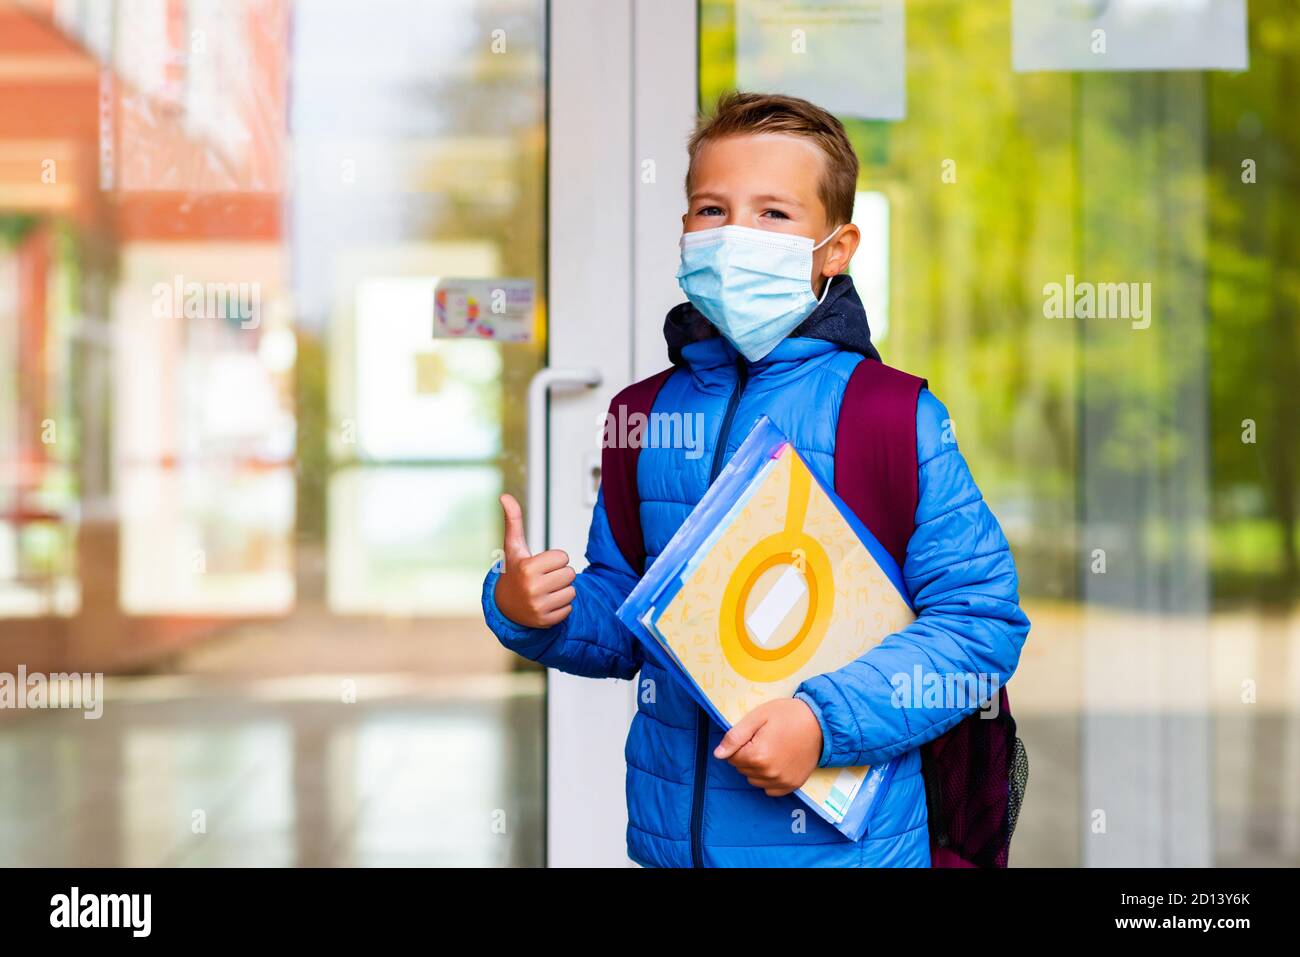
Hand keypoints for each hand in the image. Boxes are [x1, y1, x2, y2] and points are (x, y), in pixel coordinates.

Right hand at [493, 494, 575, 628]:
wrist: (504, 606)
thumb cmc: (514, 571)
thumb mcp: (514, 547)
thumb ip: (514, 520)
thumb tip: (504, 495)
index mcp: (528, 568)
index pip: (563, 557)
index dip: (554, 559)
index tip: (540, 565)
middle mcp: (533, 588)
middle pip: (570, 574)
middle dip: (560, 574)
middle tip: (543, 579)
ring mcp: (539, 607)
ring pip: (572, 591)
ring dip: (562, 590)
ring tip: (545, 591)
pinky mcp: (546, 621)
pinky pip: (569, 608)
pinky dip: (561, 607)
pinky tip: (545, 604)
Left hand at [713, 698, 822, 796]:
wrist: (820, 722)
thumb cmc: (787, 715)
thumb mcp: (757, 717)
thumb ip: (735, 737)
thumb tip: (718, 754)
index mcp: (758, 756)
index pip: (732, 758)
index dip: (739, 745)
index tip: (754, 734)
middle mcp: (769, 774)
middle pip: (742, 769)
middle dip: (747, 756)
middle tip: (764, 739)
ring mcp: (782, 782)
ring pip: (754, 780)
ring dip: (757, 768)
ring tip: (772, 749)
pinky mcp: (792, 785)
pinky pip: (770, 790)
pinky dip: (769, 779)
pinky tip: (778, 763)